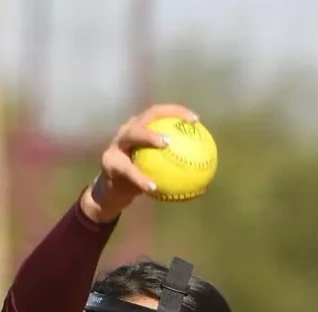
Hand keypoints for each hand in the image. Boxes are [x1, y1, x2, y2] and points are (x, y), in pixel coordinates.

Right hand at [78, 102, 199, 223]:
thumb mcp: (159, 170)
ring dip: (149, 136)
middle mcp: (128, 131)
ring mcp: (117, 144)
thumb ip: (177, 165)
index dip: (177, 112)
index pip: (160, 114)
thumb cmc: (140, 178)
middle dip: (164, 115)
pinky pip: (127, 169)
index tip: (196, 120)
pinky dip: (140, 178)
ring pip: (132, 134)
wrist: (113, 192)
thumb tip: (208, 171)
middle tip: (185, 121)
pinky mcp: (109, 162)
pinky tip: (154, 187)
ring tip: (165, 144)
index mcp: (142, 129)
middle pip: (146, 116)